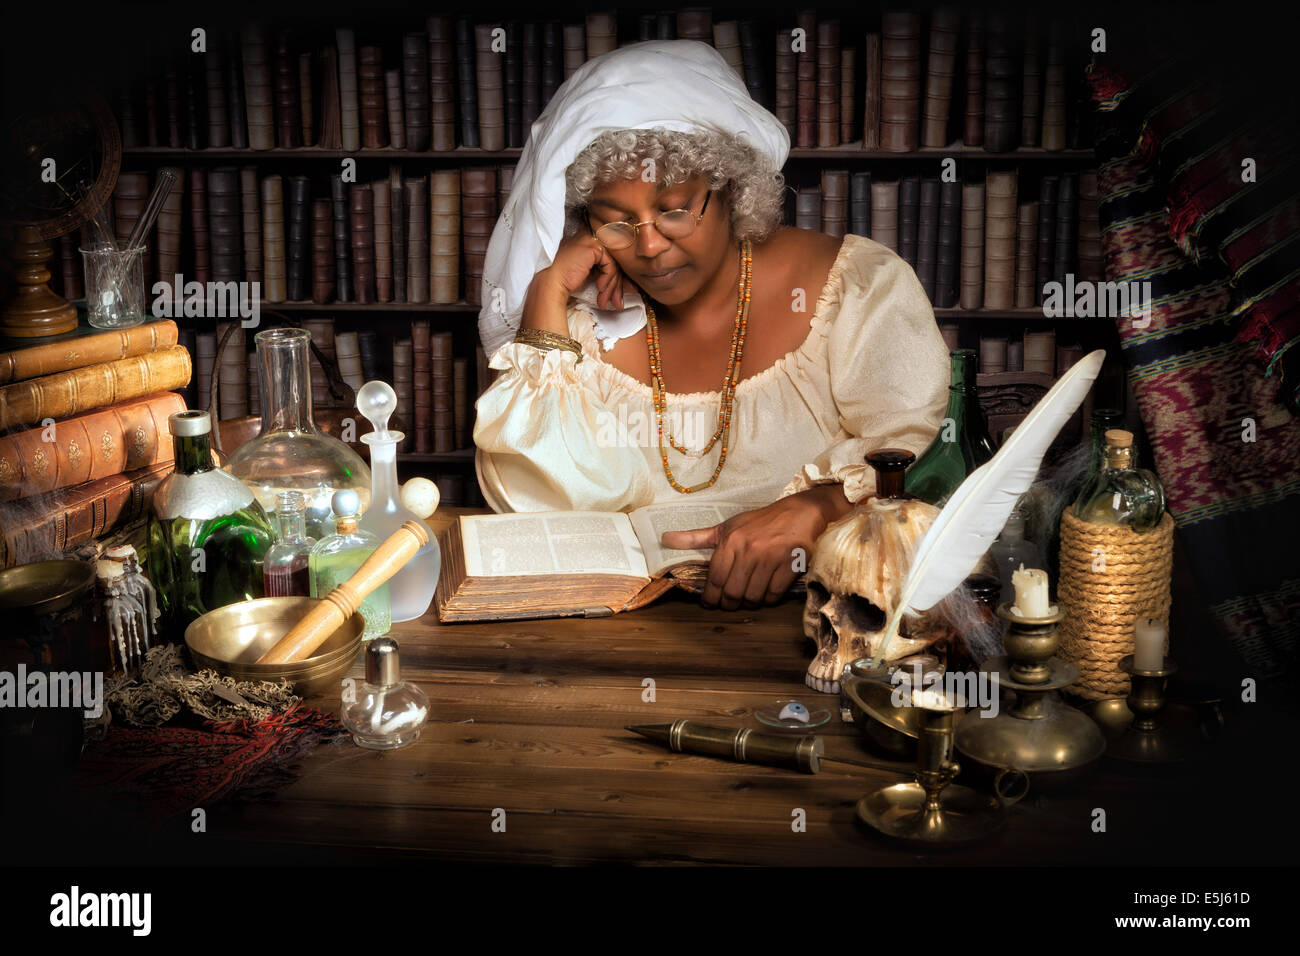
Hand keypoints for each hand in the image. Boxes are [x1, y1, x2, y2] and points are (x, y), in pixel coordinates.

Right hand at [538, 233, 634, 311]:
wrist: (551, 283)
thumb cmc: (566, 281)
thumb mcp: (591, 275)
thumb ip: (607, 274)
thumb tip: (630, 285)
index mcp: (589, 240)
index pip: (612, 256)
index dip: (620, 276)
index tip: (626, 291)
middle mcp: (590, 236)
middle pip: (615, 260)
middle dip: (619, 284)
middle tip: (618, 302)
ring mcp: (592, 239)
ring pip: (614, 264)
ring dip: (612, 286)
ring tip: (608, 301)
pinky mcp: (593, 247)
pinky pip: (610, 265)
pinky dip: (608, 279)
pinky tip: (599, 289)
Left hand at [660, 487, 852, 609]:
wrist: (799, 513)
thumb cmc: (759, 522)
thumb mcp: (726, 527)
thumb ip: (695, 538)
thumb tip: (665, 538)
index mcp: (731, 541)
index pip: (715, 579)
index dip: (710, 597)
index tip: (710, 603)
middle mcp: (749, 550)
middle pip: (732, 592)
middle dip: (728, 603)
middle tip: (729, 603)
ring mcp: (771, 558)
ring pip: (753, 596)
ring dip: (749, 602)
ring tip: (748, 597)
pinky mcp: (790, 565)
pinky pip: (774, 595)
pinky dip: (768, 599)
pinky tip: (766, 592)